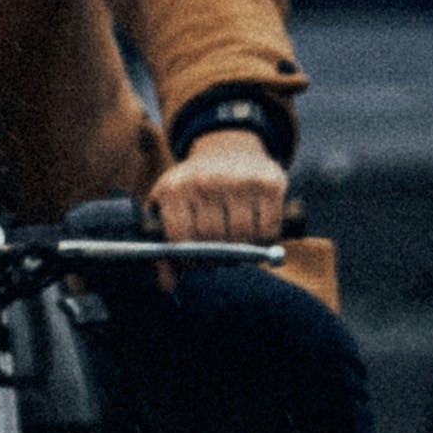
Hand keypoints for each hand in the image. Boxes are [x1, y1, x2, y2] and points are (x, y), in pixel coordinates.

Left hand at [147, 127, 286, 247]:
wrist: (226, 146)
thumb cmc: (194, 188)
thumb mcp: (169, 208)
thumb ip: (163, 249)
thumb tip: (167, 286)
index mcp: (174, 189)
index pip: (182, 239)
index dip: (191, 258)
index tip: (197, 260)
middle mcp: (206, 182)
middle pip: (214, 240)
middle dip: (218, 256)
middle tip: (220, 256)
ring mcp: (239, 180)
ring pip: (244, 237)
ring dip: (243, 251)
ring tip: (238, 245)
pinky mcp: (269, 182)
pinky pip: (269, 229)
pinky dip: (265, 240)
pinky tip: (256, 234)